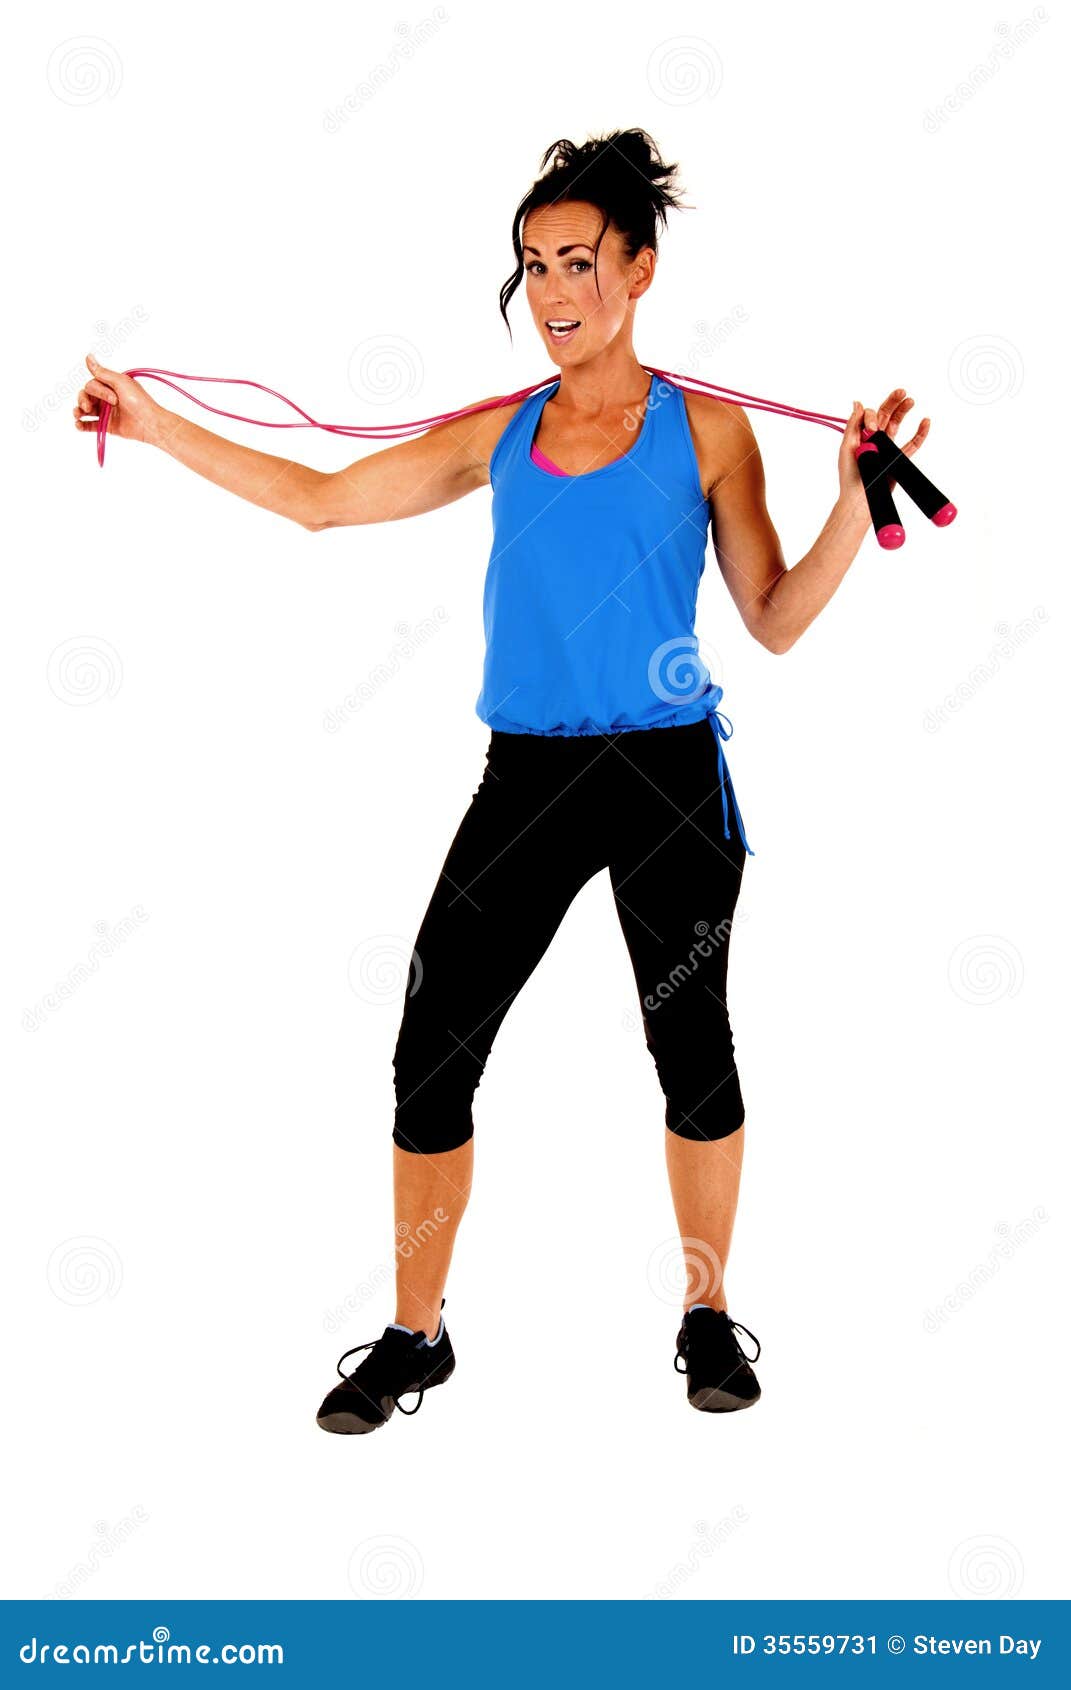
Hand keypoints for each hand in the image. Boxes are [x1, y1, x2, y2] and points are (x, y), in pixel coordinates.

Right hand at [73, 353, 165, 446]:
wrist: (149, 423)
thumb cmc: (138, 401)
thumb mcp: (120, 382)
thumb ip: (102, 372)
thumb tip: (88, 356)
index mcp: (109, 385)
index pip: (91, 385)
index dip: (98, 391)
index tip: (114, 399)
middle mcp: (106, 397)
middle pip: (85, 396)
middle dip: (83, 400)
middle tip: (88, 408)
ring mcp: (105, 412)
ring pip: (85, 410)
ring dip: (78, 411)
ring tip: (77, 415)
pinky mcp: (106, 426)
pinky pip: (90, 425)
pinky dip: (82, 425)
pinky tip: (78, 425)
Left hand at [837, 387, 930, 508]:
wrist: (860, 498)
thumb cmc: (851, 476)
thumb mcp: (847, 447)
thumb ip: (853, 425)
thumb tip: (858, 403)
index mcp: (860, 435)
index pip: (869, 416)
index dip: (871, 417)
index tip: (871, 429)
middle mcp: (873, 439)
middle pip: (884, 414)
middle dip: (893, 402)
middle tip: (901, 392)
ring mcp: (886, 448)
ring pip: (897, 424)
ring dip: (904, 411)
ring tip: (910, 400)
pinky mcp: (897, 458)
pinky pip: (912, 444)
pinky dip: (920, 433)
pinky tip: (925, 421)